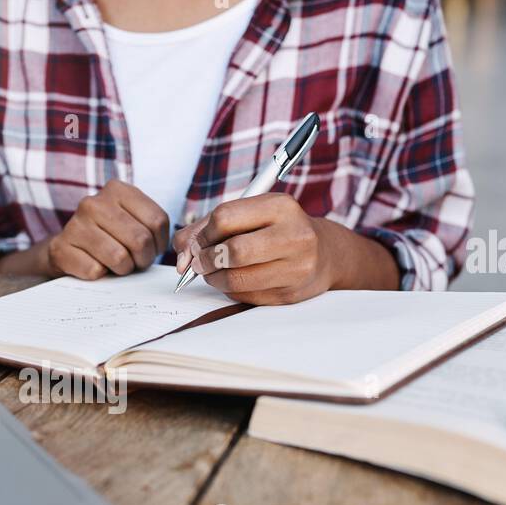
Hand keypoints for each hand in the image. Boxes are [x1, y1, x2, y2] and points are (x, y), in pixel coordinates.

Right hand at [43, 179, 168, 279]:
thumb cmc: (108, 237)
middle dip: (143, 260)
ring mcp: (75, 224)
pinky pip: (96, 271)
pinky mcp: (62, 248)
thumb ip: (151, 225)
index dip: (159, 243)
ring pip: (119, 258)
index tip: (150, 248)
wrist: (67, 248)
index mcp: (117, 189)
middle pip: (140, 240)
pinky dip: (101, 275)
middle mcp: (94, 202)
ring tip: (116, 265)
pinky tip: (95, 266)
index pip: (157, 221)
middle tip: (135, 262)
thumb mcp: (131, 220)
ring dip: (123, 269)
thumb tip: (177, 248)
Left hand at [173, 194, 329, 303]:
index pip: (225, 217)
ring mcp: (295, 268)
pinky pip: (244, 297)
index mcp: (281, 207)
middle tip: (200, 263)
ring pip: (235, 280)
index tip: (196, 243)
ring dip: (213, 279)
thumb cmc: (277, 230)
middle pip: (232, 251)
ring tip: (213, 272)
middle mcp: (293, 236)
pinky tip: (235, 281)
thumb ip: (209, 226)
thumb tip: (181, 253)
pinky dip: (230, 290)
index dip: (202, 233)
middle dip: (205, 259)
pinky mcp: (290, 294)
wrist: (324, 254)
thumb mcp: (251, 214)